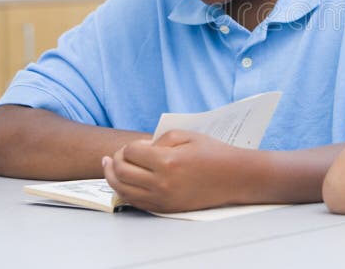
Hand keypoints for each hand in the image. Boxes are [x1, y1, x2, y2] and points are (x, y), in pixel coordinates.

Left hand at [102, 130, 247, 212]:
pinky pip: (135, 202)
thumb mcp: (187, 135)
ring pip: (123, 190)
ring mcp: (162, 198)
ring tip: (110, 167)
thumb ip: (159, 139)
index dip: (130, 146)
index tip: (139, 144)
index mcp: (167, 161)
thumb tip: (139, 149)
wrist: (234, 177)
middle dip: (115, 160)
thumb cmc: (213, 153)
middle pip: (121, 172)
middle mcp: (161, 182)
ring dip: (112, 177)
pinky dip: (124, 191)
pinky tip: (122, 183)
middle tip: (117, 155)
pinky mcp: (165, 208)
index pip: (131, 152)